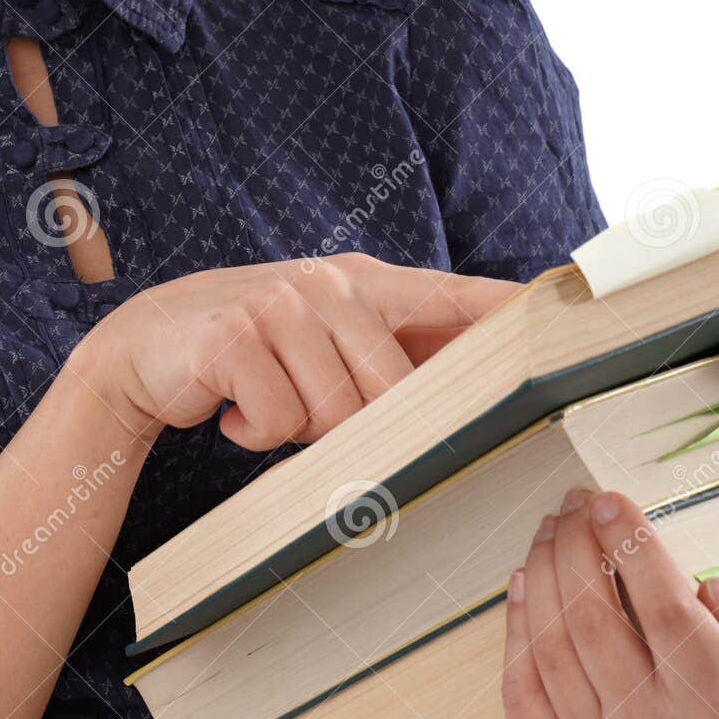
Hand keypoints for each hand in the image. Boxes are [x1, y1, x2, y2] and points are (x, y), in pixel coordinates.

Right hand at [72, 253, 516, 447]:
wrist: (148, 346)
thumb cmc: (254, 353)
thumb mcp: (325, 343)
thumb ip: (387, 361)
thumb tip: (467, 404)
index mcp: (367, 284)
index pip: (457, 298)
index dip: (513, 309)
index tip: (570, 307)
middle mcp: (332, 284)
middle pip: (397, 390)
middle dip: (363, 428)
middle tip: (313, 417)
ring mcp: (284, 304)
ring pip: (338, 414)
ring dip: (302, 432)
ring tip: (270, 405)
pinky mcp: (237, 336)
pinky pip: (279, 421)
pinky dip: (257, 434)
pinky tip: (234, 409)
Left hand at [502, 486, 718, 718]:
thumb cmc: (710, 710)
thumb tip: (709, 589)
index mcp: (710, 708)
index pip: (665, 611)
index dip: (631, 545)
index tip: (607, 500)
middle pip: (593, 617)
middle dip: (575, 543)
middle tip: (573, 504)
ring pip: (551, 640)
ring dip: (542, 568)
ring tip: (550, 529)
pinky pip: (520, 678)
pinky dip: (517, 619)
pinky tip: (525, 579)